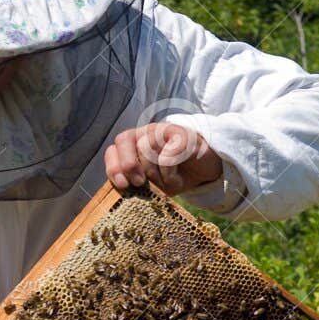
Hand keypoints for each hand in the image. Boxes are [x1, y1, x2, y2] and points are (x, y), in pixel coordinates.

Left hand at [105, 123, 223, 193]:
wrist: (205, 170)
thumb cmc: (174, 177)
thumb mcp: (151, 184)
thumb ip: (135, 182)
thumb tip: (122, 189)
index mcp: (133, 145)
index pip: (113, 149)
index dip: (113, 166)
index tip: (123, 185)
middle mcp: (145, 133)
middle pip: (124, 140)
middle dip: (128, 165)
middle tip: (139, 183)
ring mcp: (163, 130)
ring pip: (146, 148)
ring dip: (154, 174)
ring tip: (165, 184)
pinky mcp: (181, 135)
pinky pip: (167, 156)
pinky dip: (169, 174)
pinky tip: (176, 179)